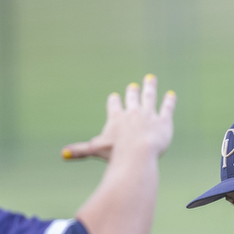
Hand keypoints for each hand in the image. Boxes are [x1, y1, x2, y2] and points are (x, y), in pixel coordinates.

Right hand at [61, 74, 175, 161]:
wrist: (138, 153)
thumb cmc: (116, 154)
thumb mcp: (95, 150)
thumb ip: (80, 151)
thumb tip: (62, 154)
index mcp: (116, 117)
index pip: (114, 105)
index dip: (114, 102)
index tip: (114, 97)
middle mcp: (133, 112)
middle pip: (132, 98)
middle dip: (132, 92)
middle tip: (133, 86)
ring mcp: (149, 115)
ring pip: (149, 97)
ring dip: (150, 86)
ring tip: (151, 79)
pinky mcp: (164, 121)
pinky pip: (167, 107)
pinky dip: (169, 101)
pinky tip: (172, 95)